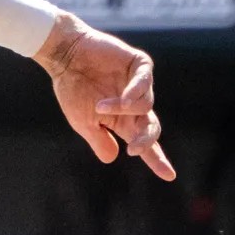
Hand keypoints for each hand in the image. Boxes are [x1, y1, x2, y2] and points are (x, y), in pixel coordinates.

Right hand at [34, 10, 175, 180]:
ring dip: (122, 110)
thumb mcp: (82, 121)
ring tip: (100, 106)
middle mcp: (134, 104)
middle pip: (152, 128)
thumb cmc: (71, 89)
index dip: (156, 159)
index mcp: (121, 120)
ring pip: (146, 106)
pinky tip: (121, 99)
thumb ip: (98, 139)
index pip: (143, 142)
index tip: (169, 176)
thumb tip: (112, 158)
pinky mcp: (139, 65)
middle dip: (146, 141)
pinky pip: (145, 83)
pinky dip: (134, 93)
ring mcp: (139, 84)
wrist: (65, 57)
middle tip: (134, 150)